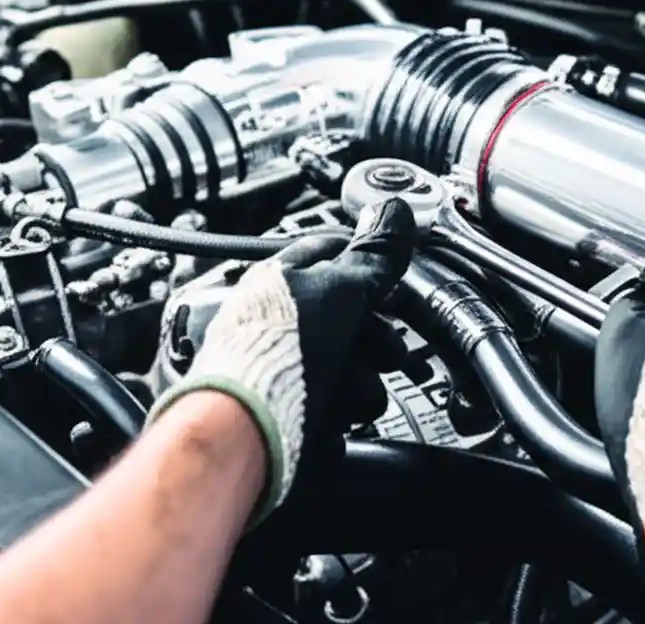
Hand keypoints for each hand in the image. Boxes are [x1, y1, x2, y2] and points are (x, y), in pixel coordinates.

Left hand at [147, 198, 415, 523]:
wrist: (247, 434)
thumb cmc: (276, 355)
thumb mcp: (339, 291)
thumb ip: (372, 255)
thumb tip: (394, 211)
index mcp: (280, 282)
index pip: (334, 256)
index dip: (372, 269)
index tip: (397, 285)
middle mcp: (275, 322)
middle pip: (346, 321)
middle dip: (374, 341)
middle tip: (387, 353)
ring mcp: (278, 368)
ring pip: (343, 369)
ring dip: (360, 385)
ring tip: (353, 395)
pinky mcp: (284, 413)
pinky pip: (328, 412)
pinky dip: (337, 419)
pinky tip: (332, 422)